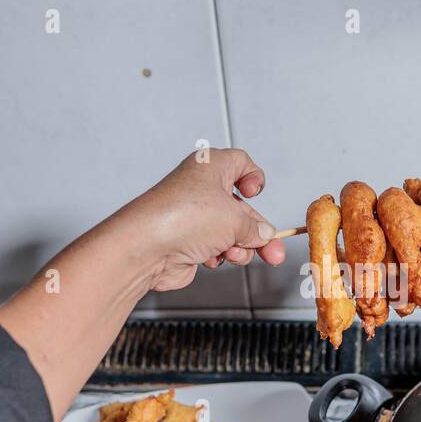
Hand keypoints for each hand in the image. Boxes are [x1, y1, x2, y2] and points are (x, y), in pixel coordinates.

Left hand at [0, 146, 284, 421]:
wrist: (148, 248)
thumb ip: (256, 227)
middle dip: (257, 231)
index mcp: (211, 167)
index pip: (241, 163)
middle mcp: (200, 188)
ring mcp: (193, 216)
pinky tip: (213, 258)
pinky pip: (216, 247)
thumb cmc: (183, 219)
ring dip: (239, 246)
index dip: (254, 178)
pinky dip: (220, 254)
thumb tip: (264, 234)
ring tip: (234, 253)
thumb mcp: (236, 219)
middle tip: (272, 249)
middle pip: (241, 207)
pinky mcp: (187, 241)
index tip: (257, 194)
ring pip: (230, 231)